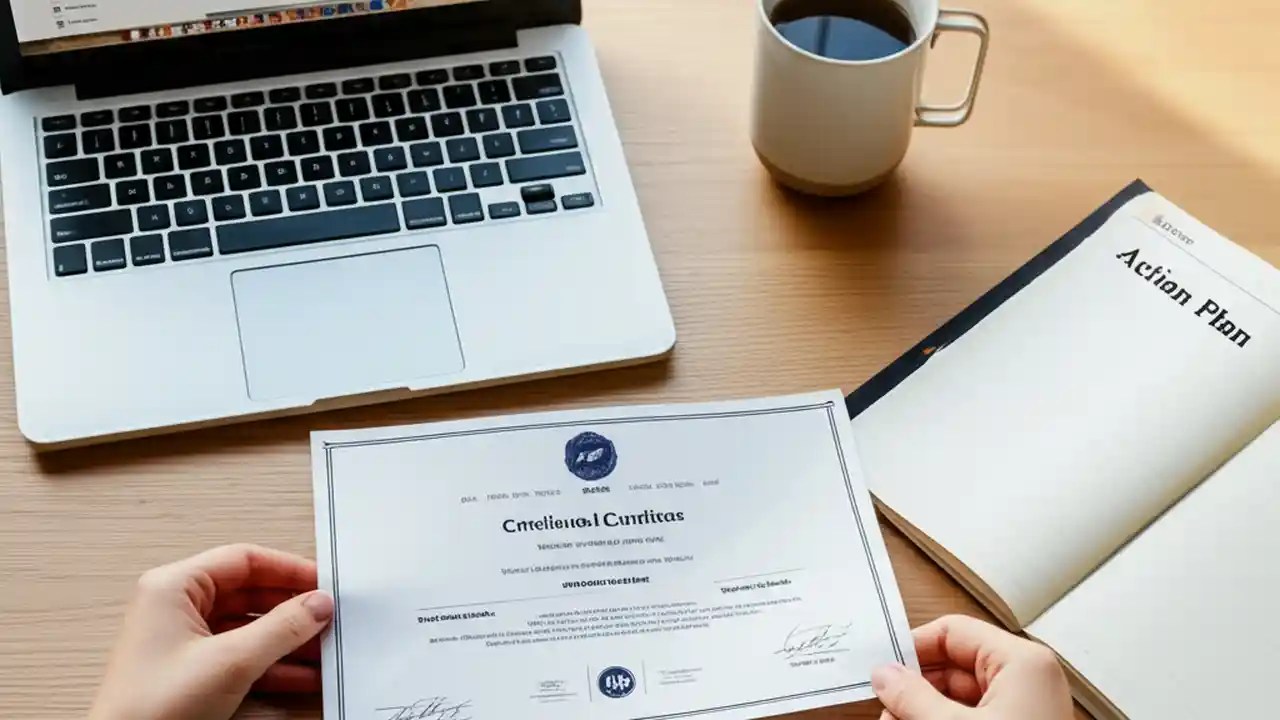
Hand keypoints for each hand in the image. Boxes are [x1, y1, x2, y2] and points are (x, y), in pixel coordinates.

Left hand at [89, 544, 334, 719]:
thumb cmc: (151, 708)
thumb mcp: (231, 661)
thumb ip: (282, 628)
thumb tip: (319, 604)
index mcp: (174, 587)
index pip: (243, 560)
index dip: (288, 569)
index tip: (324, 583)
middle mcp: (176, 607)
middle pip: (249, 593)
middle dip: (292, 609)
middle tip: (329, 617)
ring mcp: (183, 640)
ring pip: (248, 627)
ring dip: (287, 640)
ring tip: (324, 649)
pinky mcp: (190, 670)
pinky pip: (241, 655)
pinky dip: (271, 664)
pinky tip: (303, 675)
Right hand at [872, 615, 1073, 719]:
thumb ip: (913, 698)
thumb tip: (886, 675)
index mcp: (1021, 663)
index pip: (954, 632)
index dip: (913, 649)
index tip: (882, 670)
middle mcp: (1026, 680)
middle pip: (954, 666)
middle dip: (916, 689)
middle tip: (888, 710)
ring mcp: (1024, 708)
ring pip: (959, 696)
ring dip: (924, 710)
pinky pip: (972, 717)